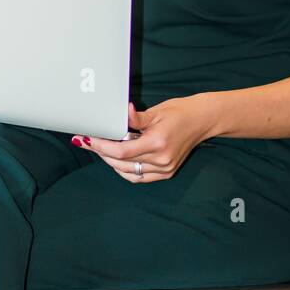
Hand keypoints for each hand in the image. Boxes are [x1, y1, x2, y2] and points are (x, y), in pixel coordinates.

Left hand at [72, 96, 213, 181]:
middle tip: (88, 141)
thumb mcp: (156, 111)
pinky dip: (125, 170)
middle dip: (102, 153)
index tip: (88, 138)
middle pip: (122, 163)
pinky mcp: (166, 173)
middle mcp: (161, 160)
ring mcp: (164, 169)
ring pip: (128, 173)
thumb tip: (119, 114)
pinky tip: (116, 160)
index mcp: (158, 143)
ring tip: (100, 149)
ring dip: (111, 162)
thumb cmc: (180, 112)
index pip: (121, 151)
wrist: (202, 120)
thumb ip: (135, 117)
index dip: (101, 146)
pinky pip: (139, 177)